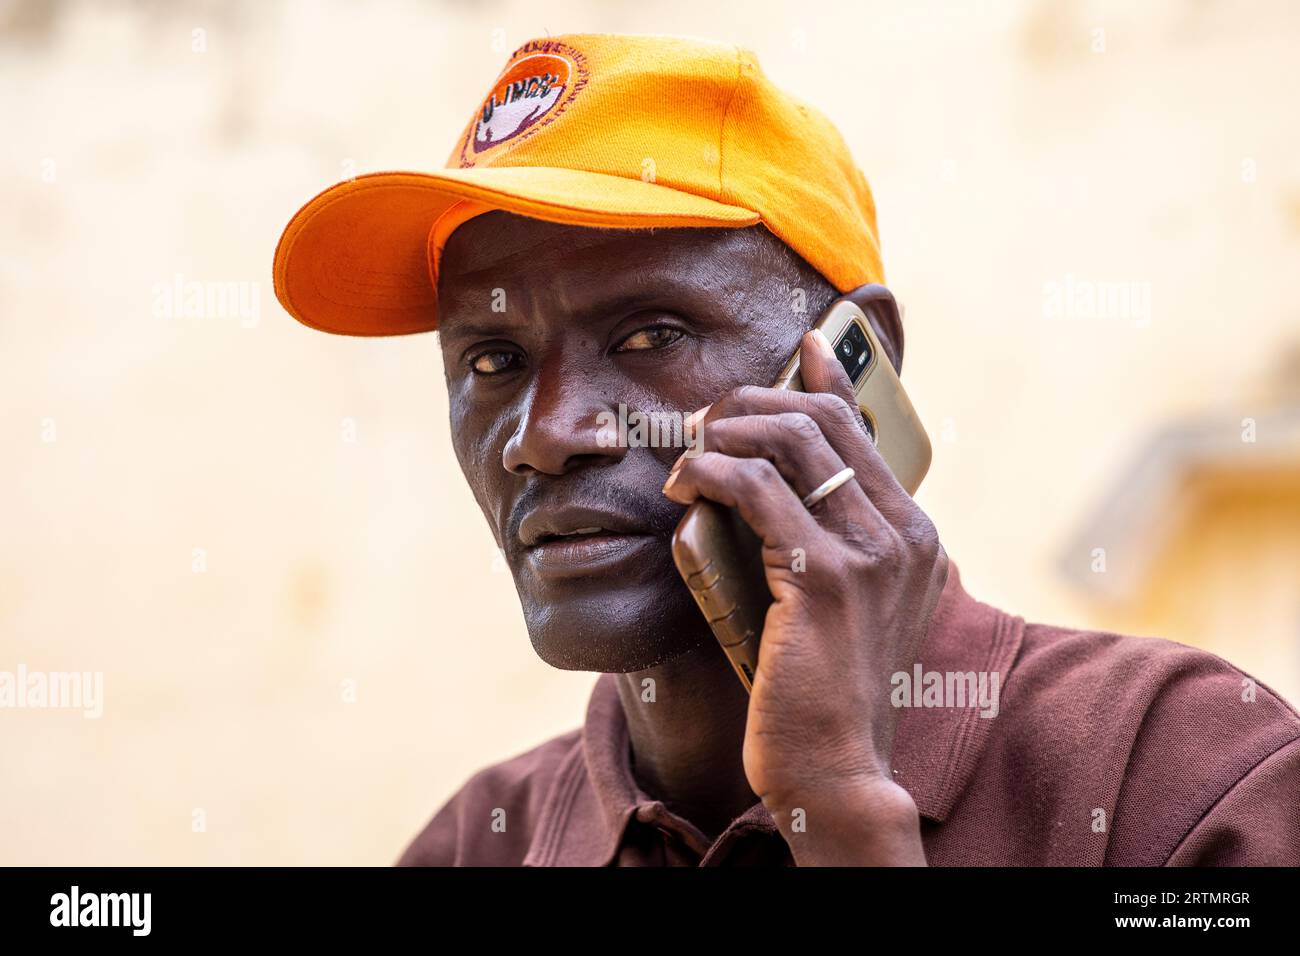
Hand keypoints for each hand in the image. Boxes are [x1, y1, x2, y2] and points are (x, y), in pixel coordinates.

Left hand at [661, 324, 947, 864]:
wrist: (838, 768)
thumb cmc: (825, 692)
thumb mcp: (840, 609)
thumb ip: (828, 547)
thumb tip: (771, 491)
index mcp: (915, 537)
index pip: (865, 432)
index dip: (828, 380)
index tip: (804, 342)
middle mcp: (905, 534)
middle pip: (823, 421)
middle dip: (751, 402)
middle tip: (701, 421)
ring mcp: (873, 552)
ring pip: (790, 440)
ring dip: (724, 430)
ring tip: (686, 451)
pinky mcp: (827, 577)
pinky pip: (757, 489)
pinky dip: (710, 472)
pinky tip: (684, 487)